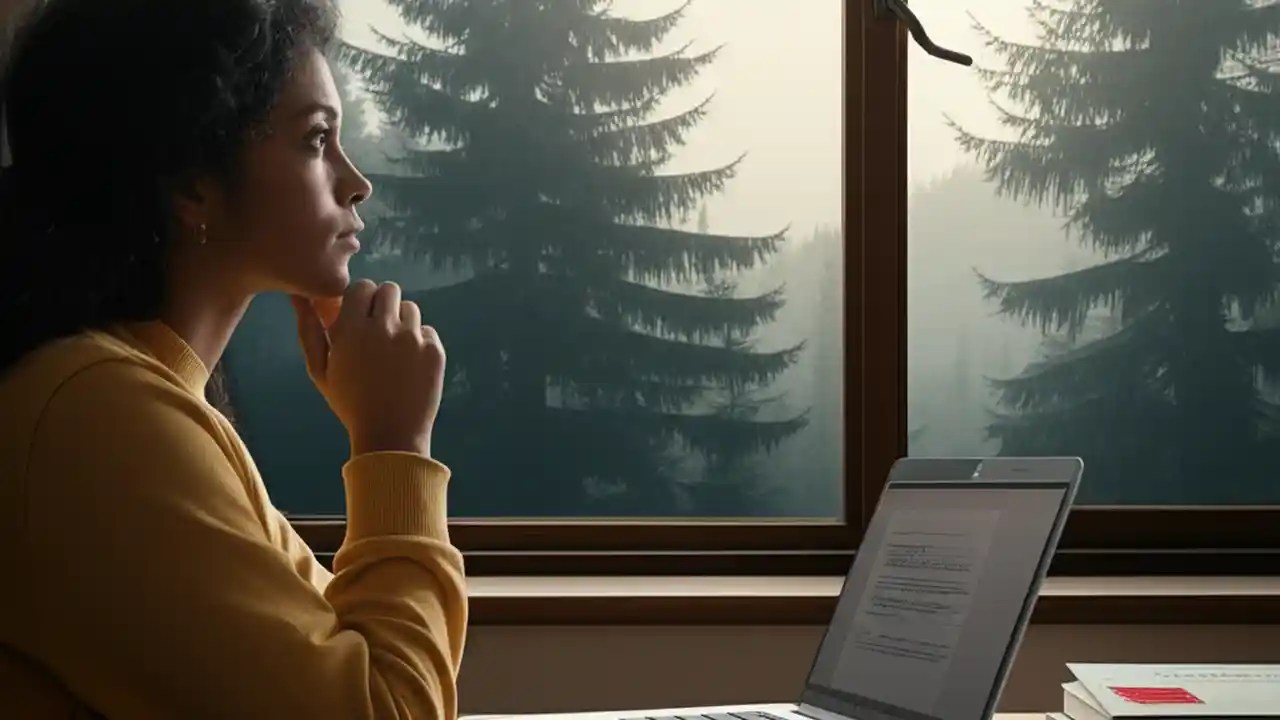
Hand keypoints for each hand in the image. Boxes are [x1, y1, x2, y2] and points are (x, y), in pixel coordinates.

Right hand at [291, 280, 444, 458]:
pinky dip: (419, 341)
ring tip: (393, 349)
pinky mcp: (435, 350)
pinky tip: (409, 364)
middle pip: (388, 290)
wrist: (390, 436)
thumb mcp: (319, 370)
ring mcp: (412, 338)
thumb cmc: (350, 403)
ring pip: (410, 308)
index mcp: (352, 329)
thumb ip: (309, 330)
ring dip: (401, 321)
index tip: (359, 315)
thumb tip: (298, 296)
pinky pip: (427, 330)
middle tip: (378, 329)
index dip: (360, 298)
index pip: (361, 286)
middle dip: (382, 304)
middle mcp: (384, 327)